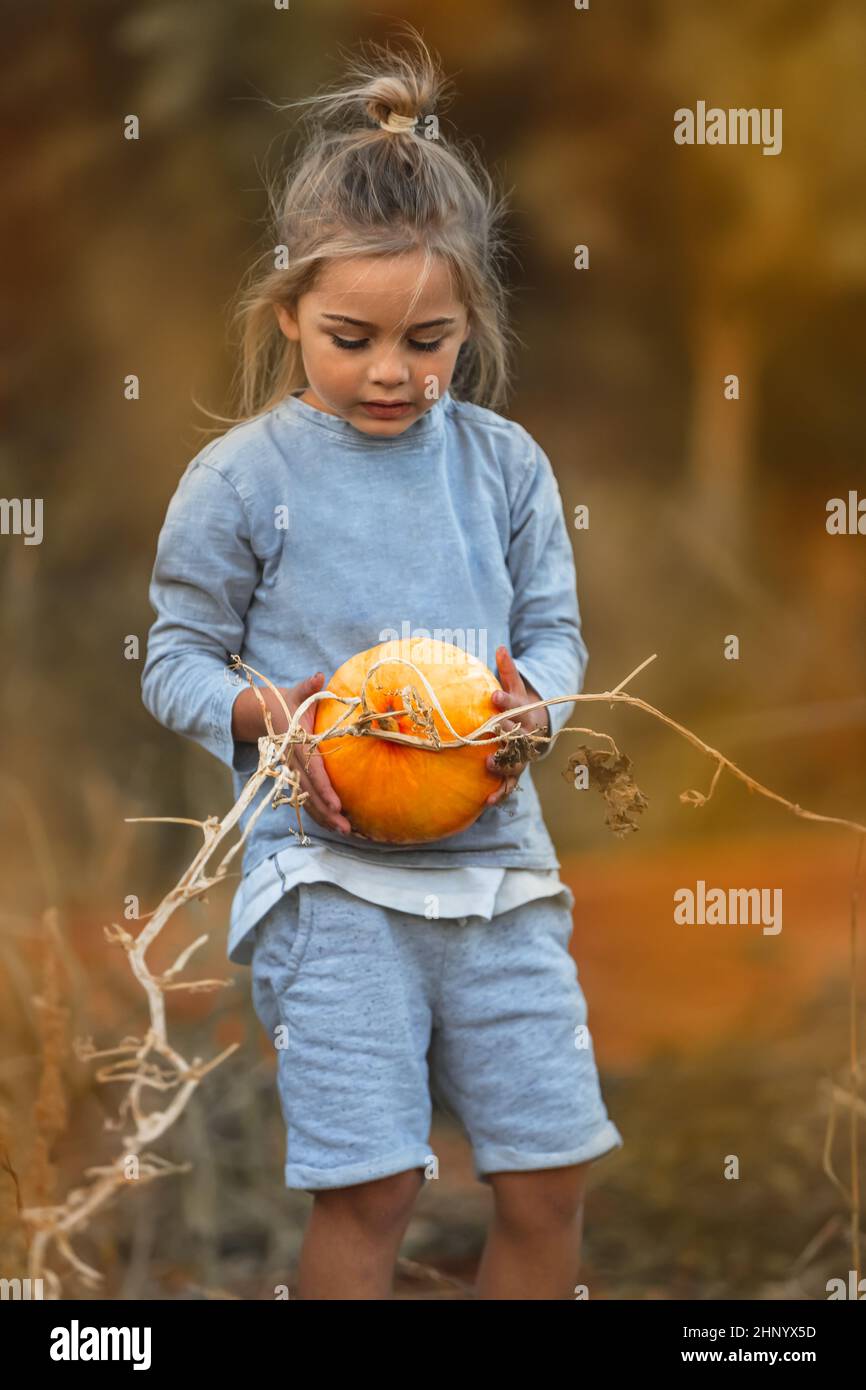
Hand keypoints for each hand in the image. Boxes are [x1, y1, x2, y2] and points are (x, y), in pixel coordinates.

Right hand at [279, 672, 358, 835]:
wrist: (259, 714)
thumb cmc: (285, 701)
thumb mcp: (295, 693)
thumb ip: (308, 687)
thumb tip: (318, 676)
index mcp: (295, 742)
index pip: (312, 769)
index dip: (324, 788)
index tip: (337, 804)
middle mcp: (291, 761)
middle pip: (309, 792)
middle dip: (327, 812)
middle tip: (346, 828)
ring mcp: (289, 771)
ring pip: (305, 799)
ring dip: (323, 817)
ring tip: (344, 831)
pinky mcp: (291, 777)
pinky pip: (303, 798)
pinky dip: (317, 812)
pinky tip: (333, 824)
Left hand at [484, 646, 550, 806]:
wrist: (535, 731)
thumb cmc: (518, 706)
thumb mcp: (515, 687)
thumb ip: (507, 670)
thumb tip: (499, 647)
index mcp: (524, 712)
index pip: (516, 704)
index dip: (505, 700)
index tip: (494, 695)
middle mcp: (525, 735)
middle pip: (516, 734)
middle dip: (505, 732)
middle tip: (492, 730)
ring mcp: (522, 755)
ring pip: (515, 760)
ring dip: (502, 763)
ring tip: (487, 764)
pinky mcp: (515, 772)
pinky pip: (509, 784)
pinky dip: (500, 793)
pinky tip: (486, 801)